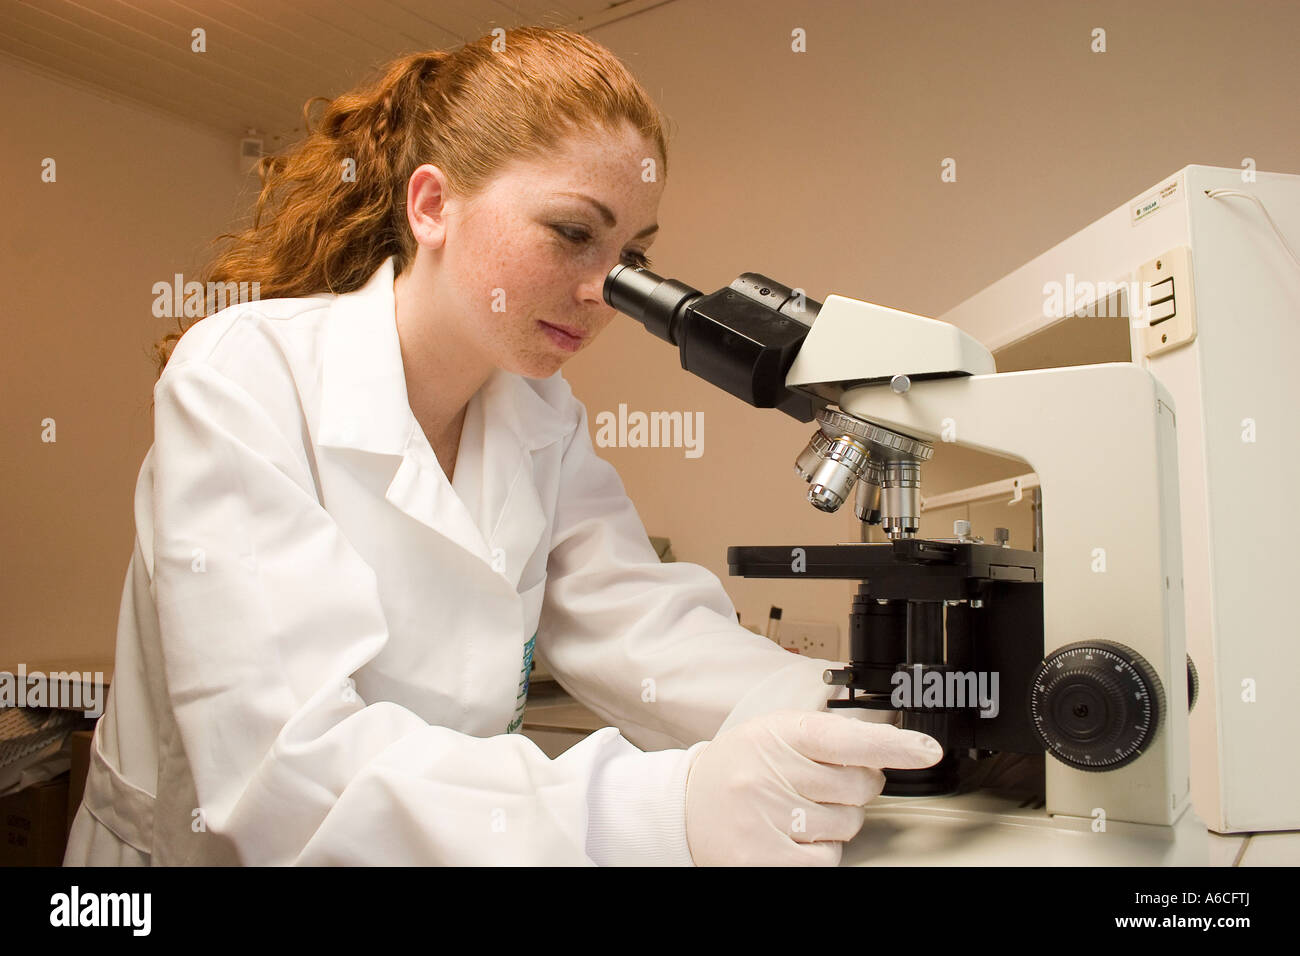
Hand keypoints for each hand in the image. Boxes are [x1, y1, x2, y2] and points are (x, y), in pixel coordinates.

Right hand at [684, 709, 941, 865]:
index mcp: (777, 735)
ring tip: (797, 809)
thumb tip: (884, 747)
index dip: (893, 745)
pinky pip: (828, 859)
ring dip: (835, 820)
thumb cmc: (739, 766)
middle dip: (856, 787)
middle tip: (822, 784)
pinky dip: (820, 850)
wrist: (686, 807)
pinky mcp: (766, 860)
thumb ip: (825, 736)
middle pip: (859, 787)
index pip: (845, 738)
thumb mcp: (775, 734)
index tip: (927, 751)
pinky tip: (792, 835)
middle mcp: (770, 775)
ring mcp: (768, 820)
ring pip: (848, 825)